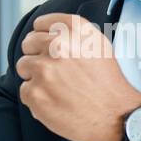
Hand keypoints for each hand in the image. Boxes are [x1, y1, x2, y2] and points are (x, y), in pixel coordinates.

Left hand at [16, 13, 140, 140]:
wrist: (117, 116)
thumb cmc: (108, 84)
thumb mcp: (99, 45)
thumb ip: (73, 33)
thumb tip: (47, 30)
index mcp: (75, 31)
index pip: (40, 24)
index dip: (43, 37)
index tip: (49, 48)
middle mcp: (58, 46)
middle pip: (28, 43)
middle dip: (37, 56)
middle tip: (55, 72)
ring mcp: (44, 70)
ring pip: (23, 66)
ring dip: (36, 77)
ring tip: (57, 88)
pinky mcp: (35, 93)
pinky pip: (25, 90)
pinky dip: (37, 98)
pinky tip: (55, 102)